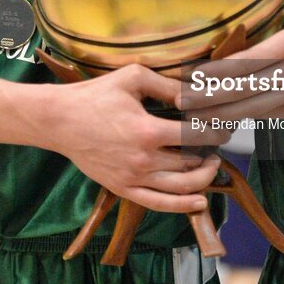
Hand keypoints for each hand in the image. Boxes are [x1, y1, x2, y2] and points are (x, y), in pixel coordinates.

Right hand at [40, 64, 228, 212]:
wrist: (61, 120)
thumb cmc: (96, 95)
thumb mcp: (133, 77)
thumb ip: (166, 85)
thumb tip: (193, 93)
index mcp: (148, 130)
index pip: (195, 136)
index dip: (215, 132)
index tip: (223, 126)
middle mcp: (143, 159)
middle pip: (191, 166)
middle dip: (211, 155)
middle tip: (218, 144)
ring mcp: (133, 178)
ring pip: (179, 188)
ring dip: (202, 180)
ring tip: (211, 166)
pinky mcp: (123, 188)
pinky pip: (157, 203)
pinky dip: (182, 206)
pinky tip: (199, 202)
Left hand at [178, 0, 283, 120]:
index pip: (245, 62)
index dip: (215, 73)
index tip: (190, 75)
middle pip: (241, 91)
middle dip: (207, 99)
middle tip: (178, 101)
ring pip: (249, 111)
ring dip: (219, 116)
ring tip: (192, 118)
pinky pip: (264, 118)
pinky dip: (241, 122)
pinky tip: (221, 125)